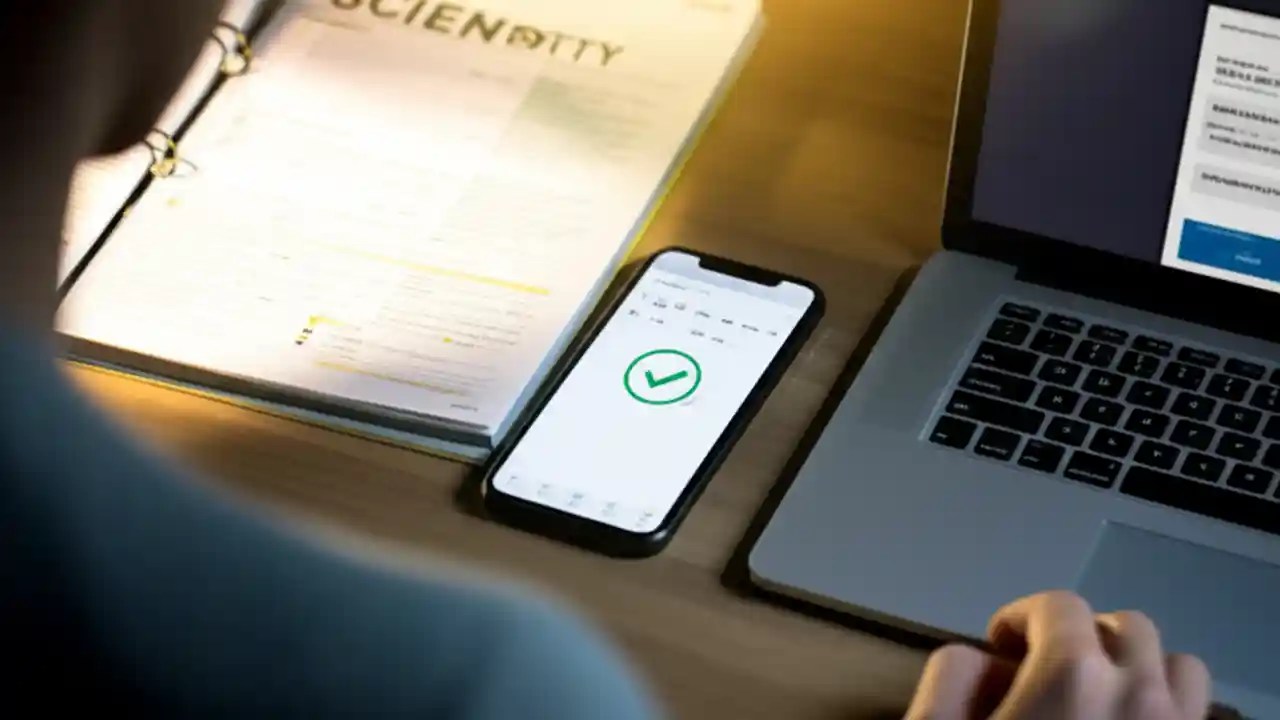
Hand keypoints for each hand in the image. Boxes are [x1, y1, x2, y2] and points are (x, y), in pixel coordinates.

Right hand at [904, 591, 1210, 718]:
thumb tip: (973, 655)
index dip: (1021, 618)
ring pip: (1177, 665)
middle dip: (1083, 636)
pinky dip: (1170, 706)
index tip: (1003, 647)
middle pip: (1124, 626)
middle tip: (1047, 668)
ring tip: (1100, 696)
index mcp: (1071, 675)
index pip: (1056, 605)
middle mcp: (1138, 694)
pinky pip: (1200, 711)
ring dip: (1137, 669)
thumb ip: (947, 677)